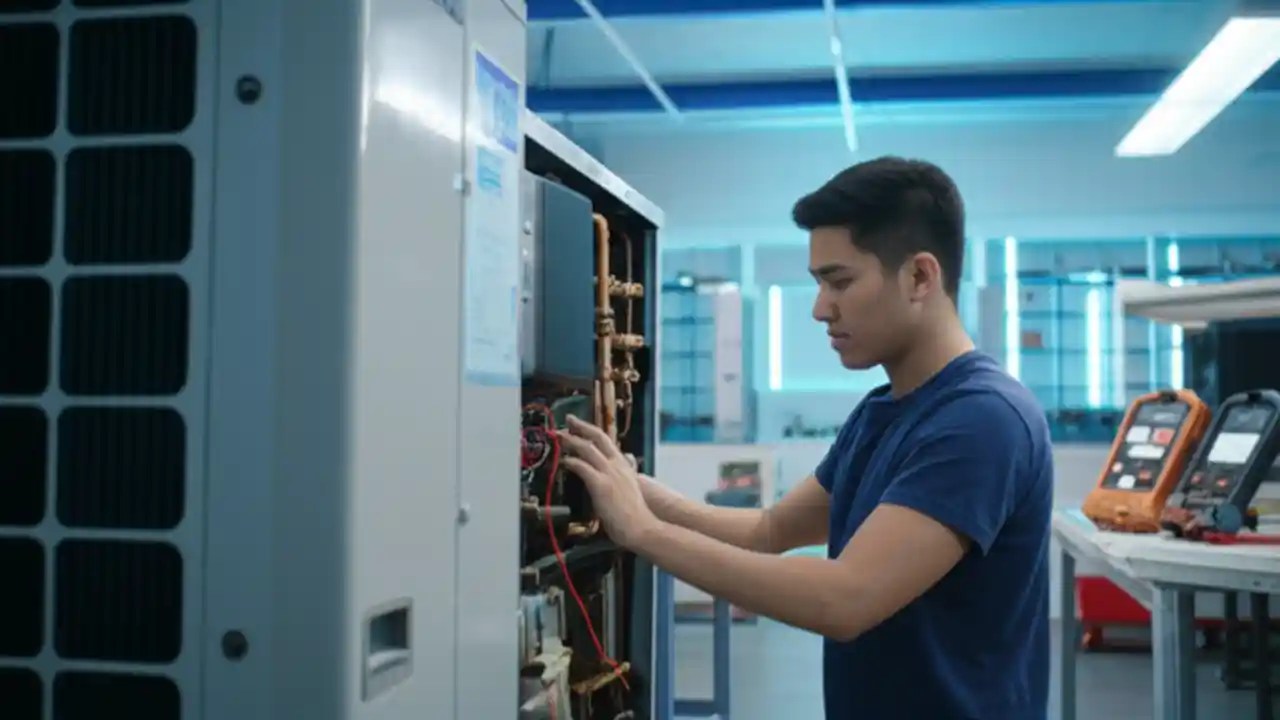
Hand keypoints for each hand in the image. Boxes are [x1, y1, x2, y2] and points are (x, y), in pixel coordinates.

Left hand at [557, 415, 658, 548]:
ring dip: (570, 440)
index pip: (606, 441)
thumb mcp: (630, 489)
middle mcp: (617, 465)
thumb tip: (617, 472)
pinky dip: (571, 461)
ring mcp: (609, 473)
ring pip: (587, 448)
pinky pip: (582, 467)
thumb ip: (622, 478)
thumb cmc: (634, 514)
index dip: (591, 430)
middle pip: (597, 437)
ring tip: (558, 437)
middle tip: (567, 420)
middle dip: (580, 426)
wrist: (641, 527)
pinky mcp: (600, 485)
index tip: (579, 425)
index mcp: (624, 466)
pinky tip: (563, 461)